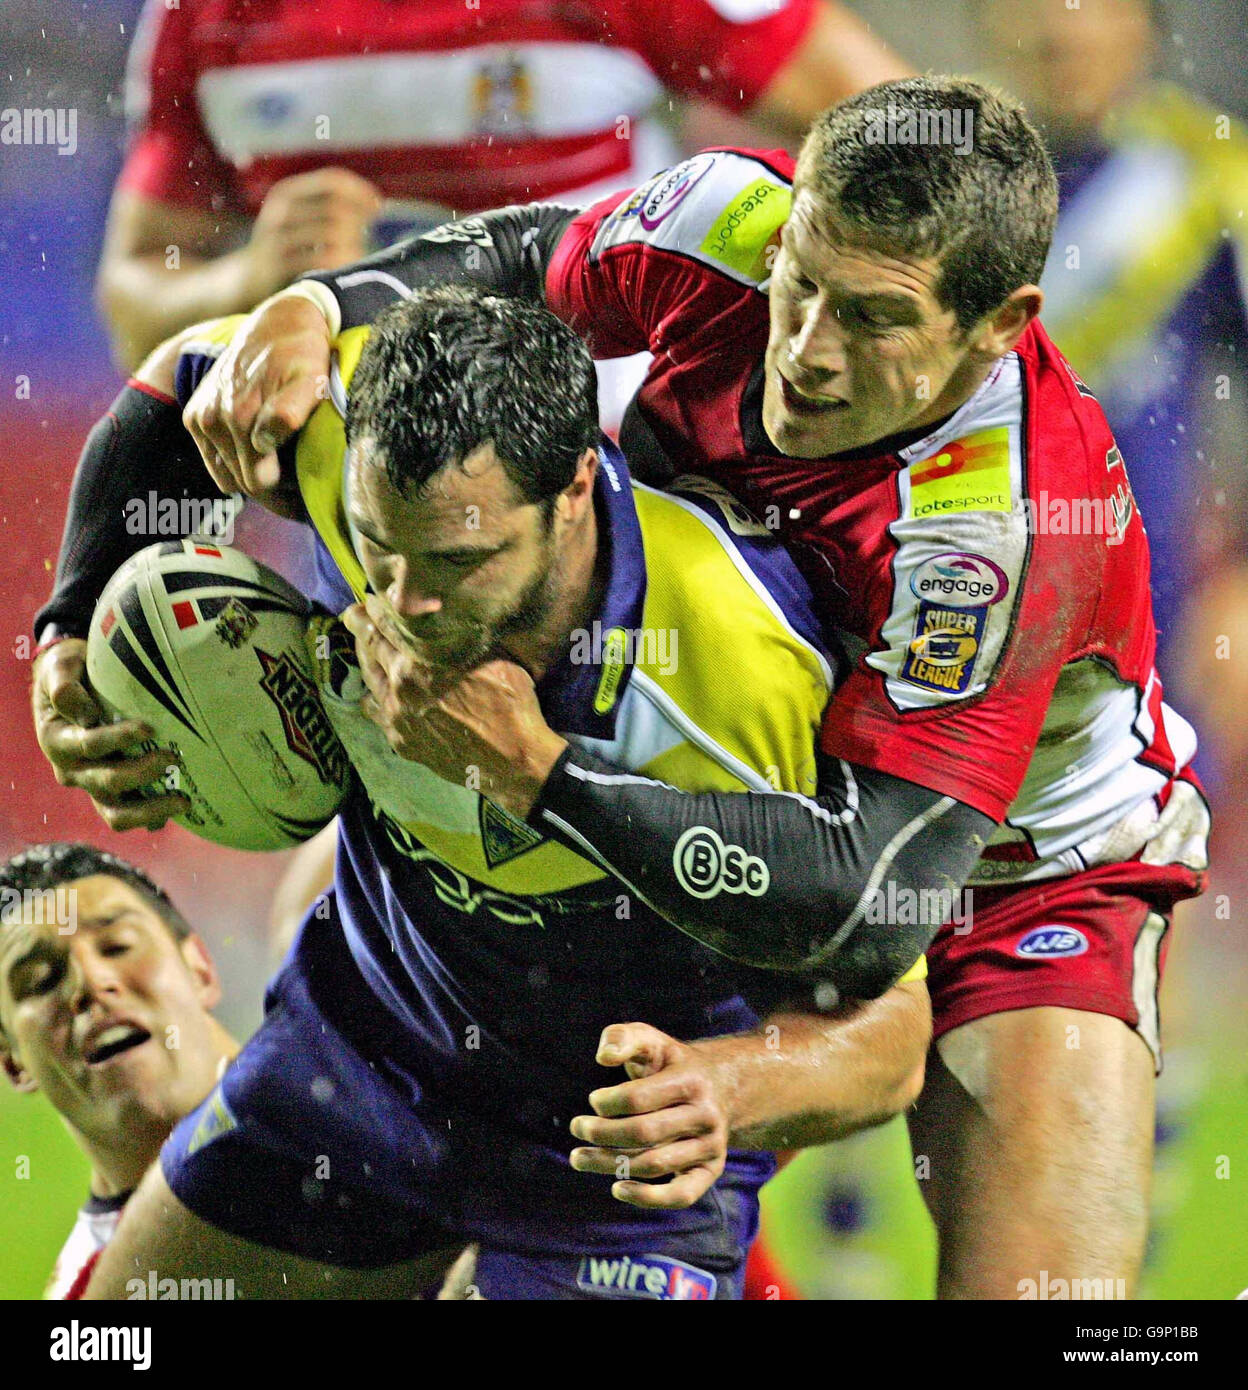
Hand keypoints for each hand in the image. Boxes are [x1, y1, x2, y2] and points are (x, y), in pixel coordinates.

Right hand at [31, 641, 189, 831]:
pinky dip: (153, 817)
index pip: (89, 745)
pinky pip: (131, 813)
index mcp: (58, 740)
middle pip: (106, 783)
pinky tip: (179, 809)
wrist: (74, 684)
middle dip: (141, 774)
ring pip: (116, 813)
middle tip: (173, 758)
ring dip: (150, 811)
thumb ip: (64, 685)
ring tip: (183, 801)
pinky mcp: (113, 792)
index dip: (118, 739)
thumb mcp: (61, 666)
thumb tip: (84, 713)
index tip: (148, 729)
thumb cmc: (71, 670)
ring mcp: (93, 784)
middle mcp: (73, 769)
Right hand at [182, 290, 333, 503]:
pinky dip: (236, 465)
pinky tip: (262, 456)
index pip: (261, 485)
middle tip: (302, 494)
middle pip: (245, 483)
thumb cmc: (303, 356)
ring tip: (286, 473)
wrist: (278, 323)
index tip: (308, 499)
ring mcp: (202, 419)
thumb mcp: (310, 381)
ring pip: (229, 477)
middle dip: (275, 493)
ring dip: (255, 479)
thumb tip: (263, 441)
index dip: (288, 497)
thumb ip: (289, 413)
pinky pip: (216, 464)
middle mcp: (216, 420)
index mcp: (242, 418)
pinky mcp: (195, 416)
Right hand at [239, 167, 380, 307]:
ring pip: (331, 234)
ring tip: (358, 256)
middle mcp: (280, 210)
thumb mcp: (298, 221)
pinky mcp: (278, 265)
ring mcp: (277, 237)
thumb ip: (326, 210)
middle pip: (336, 209)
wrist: (244, 280)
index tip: (378, 205)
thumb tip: (374, 205)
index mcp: (287, 193)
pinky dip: (339, 264)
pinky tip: (345, 270)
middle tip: (368, 238)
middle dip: (359, 223)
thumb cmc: (284, 250)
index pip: (331, 180)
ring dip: (353, 246)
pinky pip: (319, 261)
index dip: (359, 190)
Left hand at [343, 598, 566, 818]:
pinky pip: (376, 712)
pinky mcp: (399, 739)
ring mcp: (396, 714)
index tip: (372, 598)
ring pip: (369, 679)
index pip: (388, 623)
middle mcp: (400, 683)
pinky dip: (373, 696)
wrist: (511, 759)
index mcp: (422, 657)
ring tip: (364, 648)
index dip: (377, 607)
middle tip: (353, 614)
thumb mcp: (493, 655)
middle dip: (360, 626)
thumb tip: (449, 614)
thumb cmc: (510, 702)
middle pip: (370, 647)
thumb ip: (461, 636)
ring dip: (364, 659)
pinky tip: (376, 692)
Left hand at [569, 1023, 730, 1208]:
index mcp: (691, 1081)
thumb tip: (603, 1057)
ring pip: (654, 1164)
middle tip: (577, 1128)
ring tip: (579, 1158)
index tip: (593, 1101)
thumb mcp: (652, 1041)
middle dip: (601, 1133)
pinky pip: (681, 1195)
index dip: (607, 1102)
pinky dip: (648, 1198)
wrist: (722, 1087)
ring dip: (609, 1164)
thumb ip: (623, 1037)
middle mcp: (705, 1116)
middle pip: (643, 1134)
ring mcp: (710, 1146)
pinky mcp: (710, 1171)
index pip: (638, 1098)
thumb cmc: (673, 1065)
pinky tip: (617, 1188)